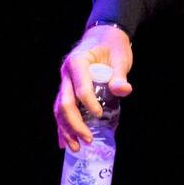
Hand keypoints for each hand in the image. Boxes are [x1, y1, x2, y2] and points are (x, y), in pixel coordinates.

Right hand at [54, 25, 133, 151]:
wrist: (104, 36)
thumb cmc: (113, 46)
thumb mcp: (120, 57)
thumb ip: (120, 74)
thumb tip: (124, 90)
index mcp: (77, 63)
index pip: (80, 88)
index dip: (89, 104)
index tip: (100, 115)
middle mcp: (65, 74)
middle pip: (65, 103)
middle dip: (75, 124)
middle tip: (88, 139)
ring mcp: (64, 82)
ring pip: (59, 109)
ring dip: (66, 130)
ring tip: (76, 147)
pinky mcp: (67, 90)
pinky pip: (61, 110)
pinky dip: (62, 126)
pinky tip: (64, 142)